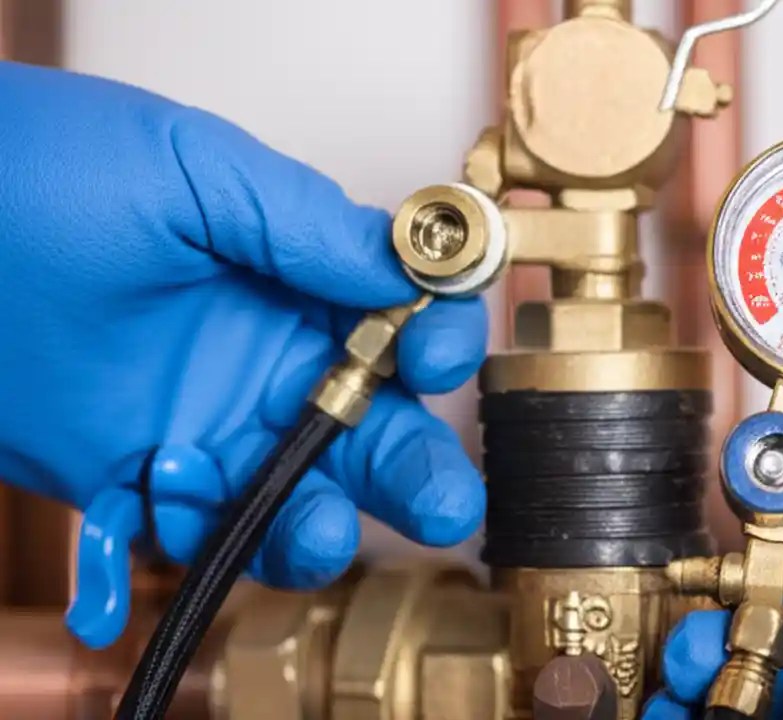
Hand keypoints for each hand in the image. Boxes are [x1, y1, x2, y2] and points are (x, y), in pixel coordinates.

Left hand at [0, 62, 486, 646]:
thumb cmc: (40, 171)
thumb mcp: (192, 171)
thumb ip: (305, 223)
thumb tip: (405, 272)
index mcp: (294, 281)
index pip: (403, 326)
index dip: (438, 346)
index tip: (434, 356)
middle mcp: (265, 358)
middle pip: (375, 431)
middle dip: (418, 471)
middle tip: (443, 504)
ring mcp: (206, 422)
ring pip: (301, 497)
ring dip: (327, 527)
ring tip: (321, 530)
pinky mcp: (134, 477)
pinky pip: (197, 530)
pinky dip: (201, 532)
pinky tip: (170, 486)